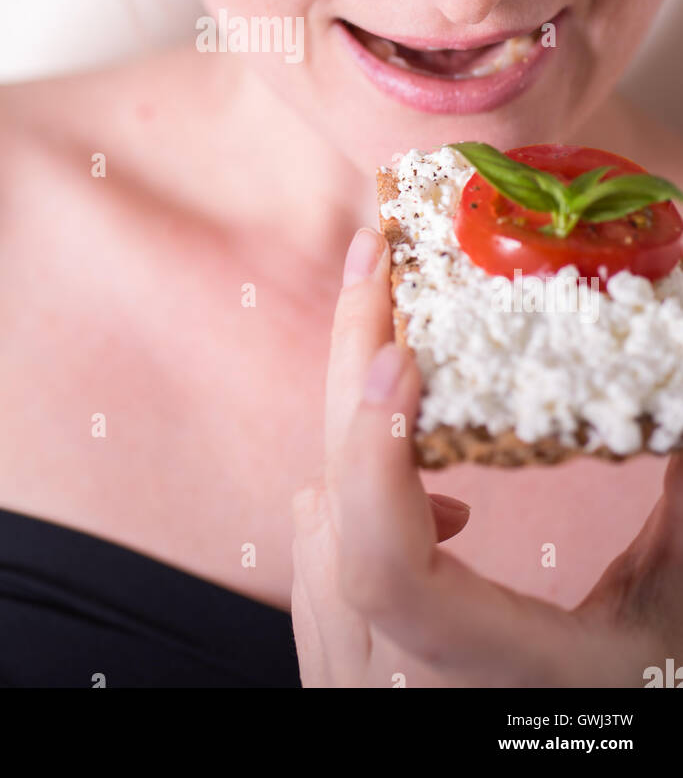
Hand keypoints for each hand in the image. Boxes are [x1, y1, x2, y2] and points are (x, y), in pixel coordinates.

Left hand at [291, 225, 682, 687]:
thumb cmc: (643, 700)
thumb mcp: (672, 622)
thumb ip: (679, 514)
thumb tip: (679, 385)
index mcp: (485, 682)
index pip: (387, 567)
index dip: (380, 454)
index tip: (401, 354)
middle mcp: (394, 690)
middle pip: (335, 506)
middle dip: (353, 368)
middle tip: (374, 260)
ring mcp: (354, 687)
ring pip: (314, 527)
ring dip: (358, 428)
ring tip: (410, 355)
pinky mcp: (344, 677)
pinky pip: (316, 563)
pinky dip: (354, 496)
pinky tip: (429, 494)